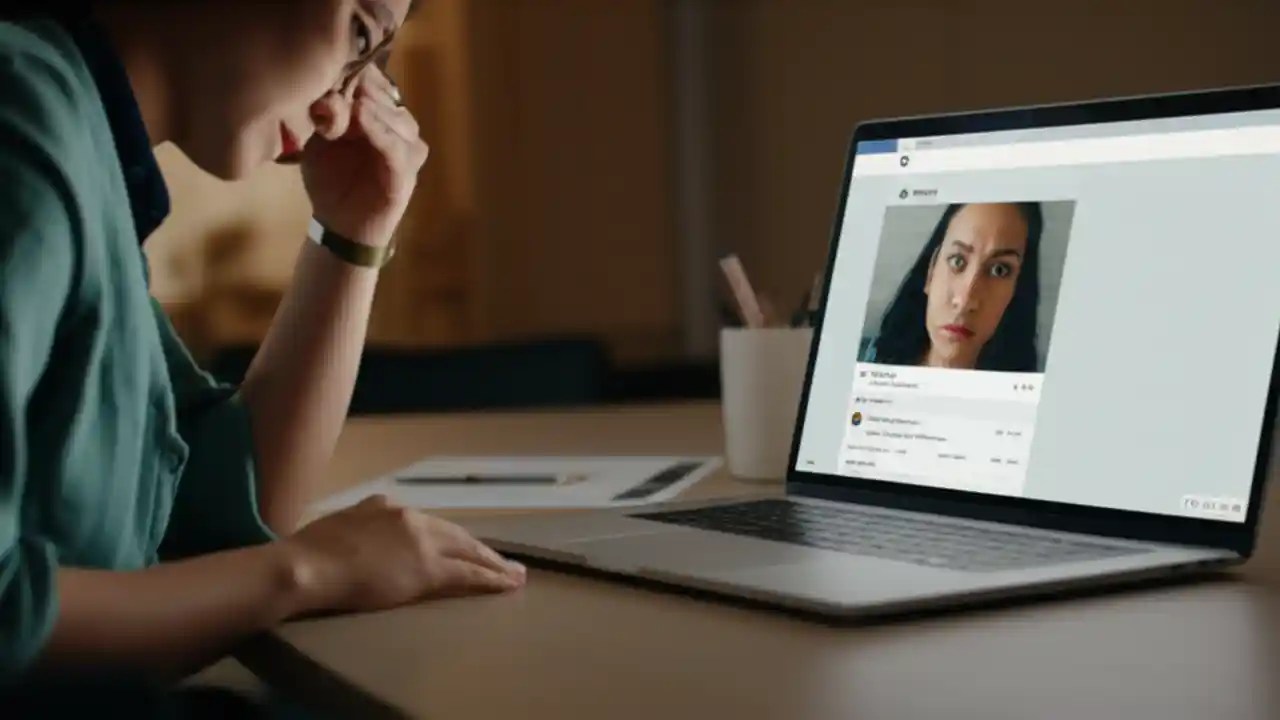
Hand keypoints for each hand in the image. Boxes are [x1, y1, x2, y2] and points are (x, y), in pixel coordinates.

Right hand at [282, 495, 525, 614]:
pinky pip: (468, 574)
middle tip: (504, 562)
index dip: (449, 539)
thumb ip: (358, 526)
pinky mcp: (428, 569)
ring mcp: (421, 541)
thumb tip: (362, 532)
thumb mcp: (337, 526)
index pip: (427, 525)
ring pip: (469, 552)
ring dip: (493, 564)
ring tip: (514, 575)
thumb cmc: (309, 553)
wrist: (308, 564)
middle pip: (455, 535)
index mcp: (386, 507)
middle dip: (481, 550)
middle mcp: (410, 518)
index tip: (462, 549)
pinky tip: (506, 585)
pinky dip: (490, 579)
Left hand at [303, 67, 428, 246]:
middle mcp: (398, 124)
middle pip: (384, 95)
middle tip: (332, 93)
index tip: (327, 71)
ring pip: (394, 117)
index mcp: (377, 112)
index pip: (372, 80)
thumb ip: (324, 119)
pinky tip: (361, 119)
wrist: (340, 224)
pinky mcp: (408, 170)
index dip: (352, 74)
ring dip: (370, 109)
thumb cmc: (329, 180)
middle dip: (358, 91)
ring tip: (347, 106)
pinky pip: (396, 146)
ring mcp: (408, 147)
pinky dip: (379, 131)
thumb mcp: (317, 144)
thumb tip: (331, 96)